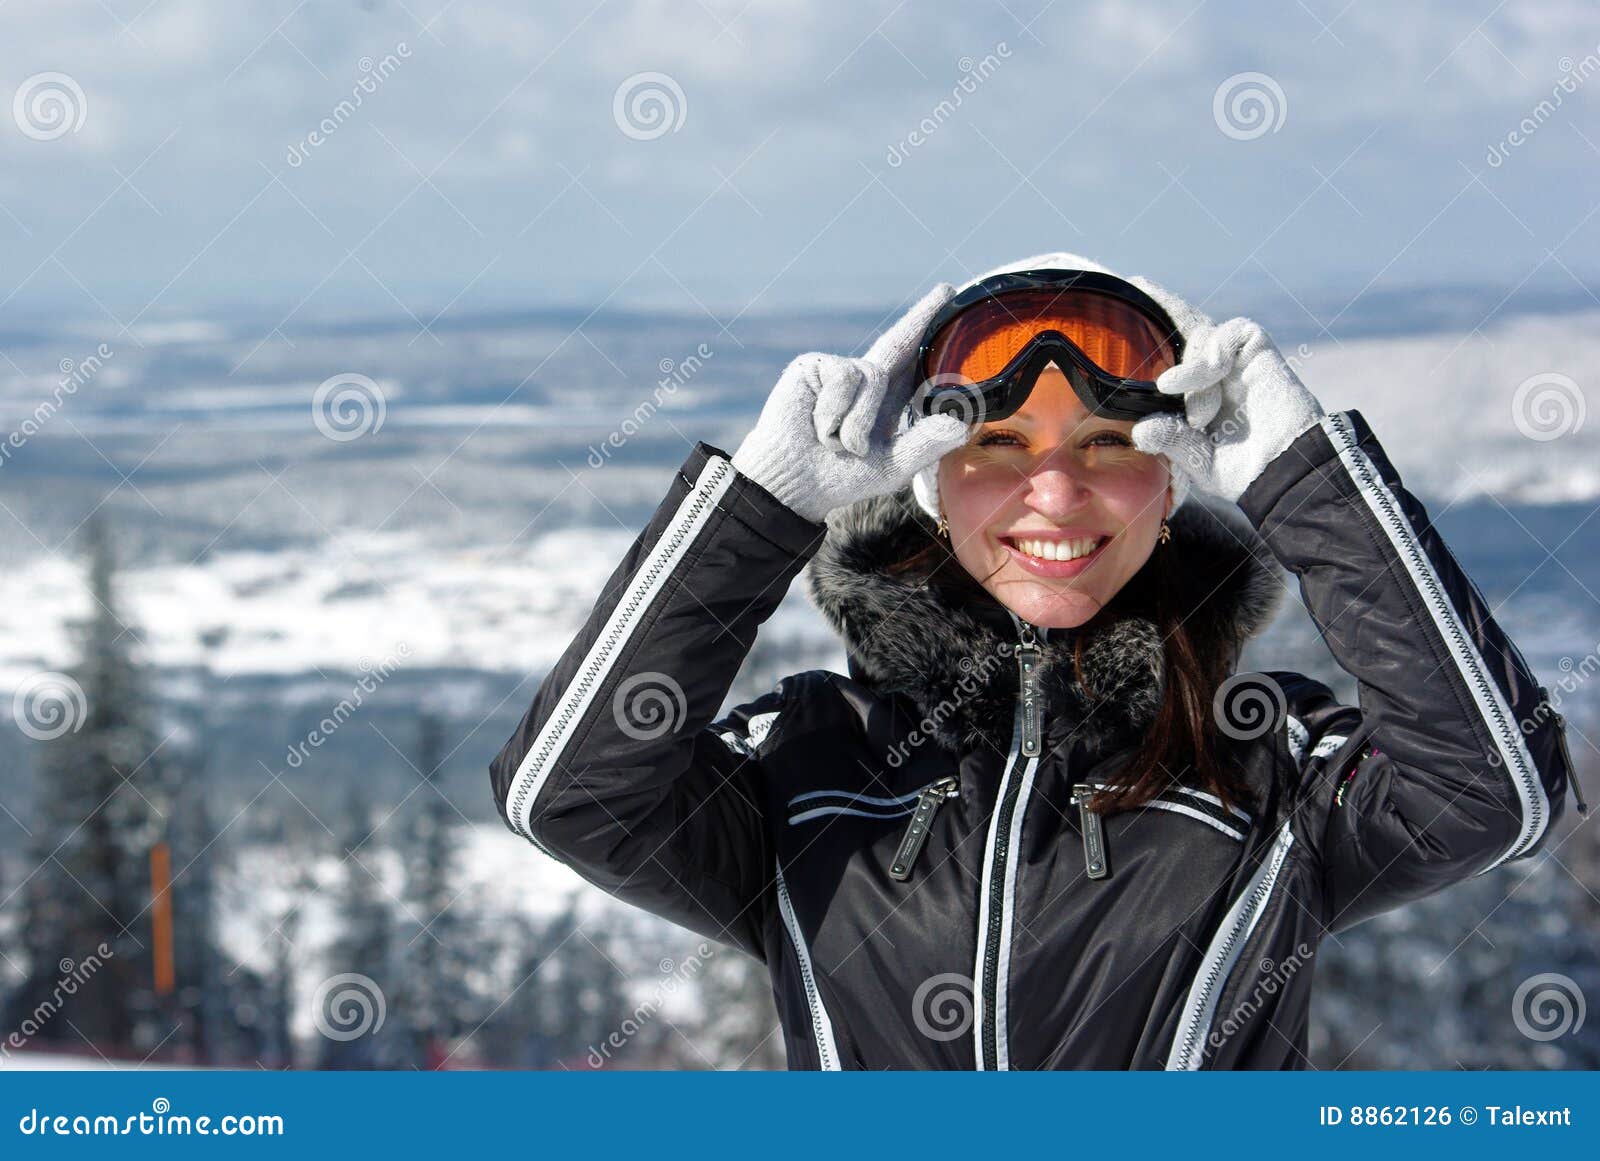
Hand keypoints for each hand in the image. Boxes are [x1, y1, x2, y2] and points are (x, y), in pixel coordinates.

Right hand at [731, 283, 970, 522]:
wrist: (792, 482)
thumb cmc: (839, 478)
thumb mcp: (891, 466)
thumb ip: (925, 444)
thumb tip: (961, 423)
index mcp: (885, 401)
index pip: (913, 363)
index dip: (930, 335)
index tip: (950, 302)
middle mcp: (864, 380)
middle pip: (898, 343)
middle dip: (921, 318)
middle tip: (946, 290)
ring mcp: (839, 371)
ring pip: (873, 377)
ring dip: (857, 423)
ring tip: (837, 445)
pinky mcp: (815, 367)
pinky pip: (845, 378)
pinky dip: (835, 413)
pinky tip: (819, 430)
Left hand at [1125, 274, 1325, 503]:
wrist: (1286, 473)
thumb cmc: (1244, 471)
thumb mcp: (1197, 459)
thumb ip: (1171, 439)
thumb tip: (1139, 431)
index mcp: (1197, 390)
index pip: (1171, 350)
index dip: (1153, 327)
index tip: (1127, 302)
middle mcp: (1215, 369)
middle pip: (1185, 325)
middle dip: (1161, 304)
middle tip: (1135, 283)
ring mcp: (1237, 358)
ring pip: (1201, 337)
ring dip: (1193, 376)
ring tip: (1199, 417)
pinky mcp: (1259, 350)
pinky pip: (1229, 335)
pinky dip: (1210, 357)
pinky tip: (1207, 378)